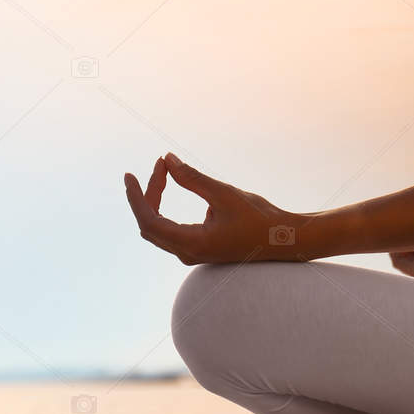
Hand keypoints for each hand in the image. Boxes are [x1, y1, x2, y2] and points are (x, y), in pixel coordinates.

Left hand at [124, 153, 303, 264]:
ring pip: (157, 227)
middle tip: (157, 165)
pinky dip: (164, 207)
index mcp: (192, 244)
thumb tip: (167, 160)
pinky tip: (167, 186)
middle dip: (148, 193)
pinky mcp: (198, 248)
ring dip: (155, 199)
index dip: (136, 197)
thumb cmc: (258, 218)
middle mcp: (187, 253)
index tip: (130, 175)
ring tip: (162, 171)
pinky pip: (168, 229)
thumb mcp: (224, 194)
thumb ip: (192, 178)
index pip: (149, 220)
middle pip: (150, 223)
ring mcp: (192, 253)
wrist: (284, 240)